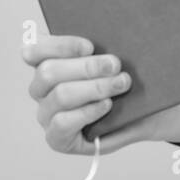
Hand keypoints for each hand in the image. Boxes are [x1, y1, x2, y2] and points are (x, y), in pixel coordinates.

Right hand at [22, 34, 147, 154]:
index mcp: (47, 63)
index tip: (90, 46)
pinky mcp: (57, 138)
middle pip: (48, 72)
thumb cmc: (127, 82)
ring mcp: (47, 115)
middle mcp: (41, 90)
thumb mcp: (118, 64)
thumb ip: (106, 49)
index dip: (59, 45)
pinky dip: (87, 111)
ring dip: (94, 87)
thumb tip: (109, 40)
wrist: (144, 117)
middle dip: (86, 67)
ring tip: (121, 84)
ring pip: (59, 96)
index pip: (35, 50)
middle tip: (115, 65)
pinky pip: (62, 123)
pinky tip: (107, 105)